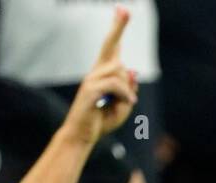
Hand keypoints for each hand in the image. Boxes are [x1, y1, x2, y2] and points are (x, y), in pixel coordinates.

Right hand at [61, 7, 137, 146]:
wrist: (83, 136)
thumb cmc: (101, 122)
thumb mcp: (122, 107)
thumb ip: (128, 90)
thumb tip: (132, 70)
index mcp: (103, 74)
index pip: (111, 48)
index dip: (117, 28)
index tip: (122, 9)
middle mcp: (96, 72)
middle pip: (110, 46)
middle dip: (118, 27)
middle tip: (124, 9)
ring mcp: (91, 79)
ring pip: (118, 71)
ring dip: (127, 89)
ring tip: (126, 103)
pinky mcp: (90, 89)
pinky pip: (114, 85)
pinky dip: (124, 94)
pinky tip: (128, 102)